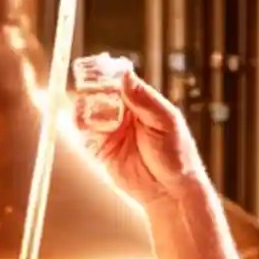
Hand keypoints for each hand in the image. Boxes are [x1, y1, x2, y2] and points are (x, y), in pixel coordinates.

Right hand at [76, 70, 211, 207]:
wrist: (171, 191)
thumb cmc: (177, 154)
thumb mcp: (165, 122)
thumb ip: (145, 99)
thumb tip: (126, 74)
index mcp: (139, 100)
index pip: (117, 78)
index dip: (105, 71)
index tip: (97, 67)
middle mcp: (122, 112)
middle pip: (97, 91)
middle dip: (91, 88)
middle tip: (92, 92)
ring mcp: (109, 130)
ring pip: (86, 110)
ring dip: (84, 107)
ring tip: (92, 112)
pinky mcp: (100, 149)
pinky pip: (84, 134)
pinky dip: (81, 127)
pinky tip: (88, 128)